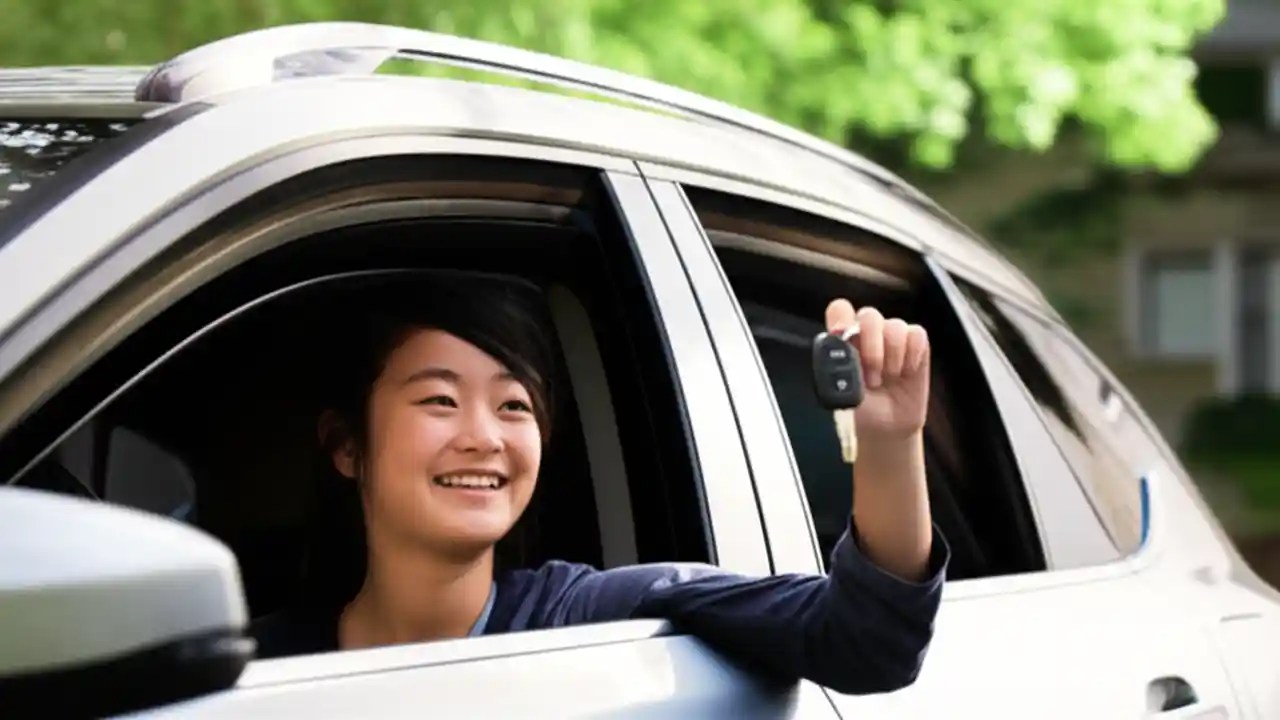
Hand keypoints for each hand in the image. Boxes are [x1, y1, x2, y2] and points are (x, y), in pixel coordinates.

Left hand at [825, 300, 929, 439]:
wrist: (886, 427)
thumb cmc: (861, 408)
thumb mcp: (844, 394)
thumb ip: (840, 370)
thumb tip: (840, 349)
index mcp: (844, 339)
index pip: (839, 310)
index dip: (841, 317)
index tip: (842, 336)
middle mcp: (868, 333)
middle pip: (869, 315)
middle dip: (871, 346)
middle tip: (871, 377)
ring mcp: (892, 336)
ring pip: (895, 326)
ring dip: (892, 357)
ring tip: (888, 379)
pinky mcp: (916, 344)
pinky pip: (917, 335)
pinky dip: (912, 356)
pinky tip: (906, 373)